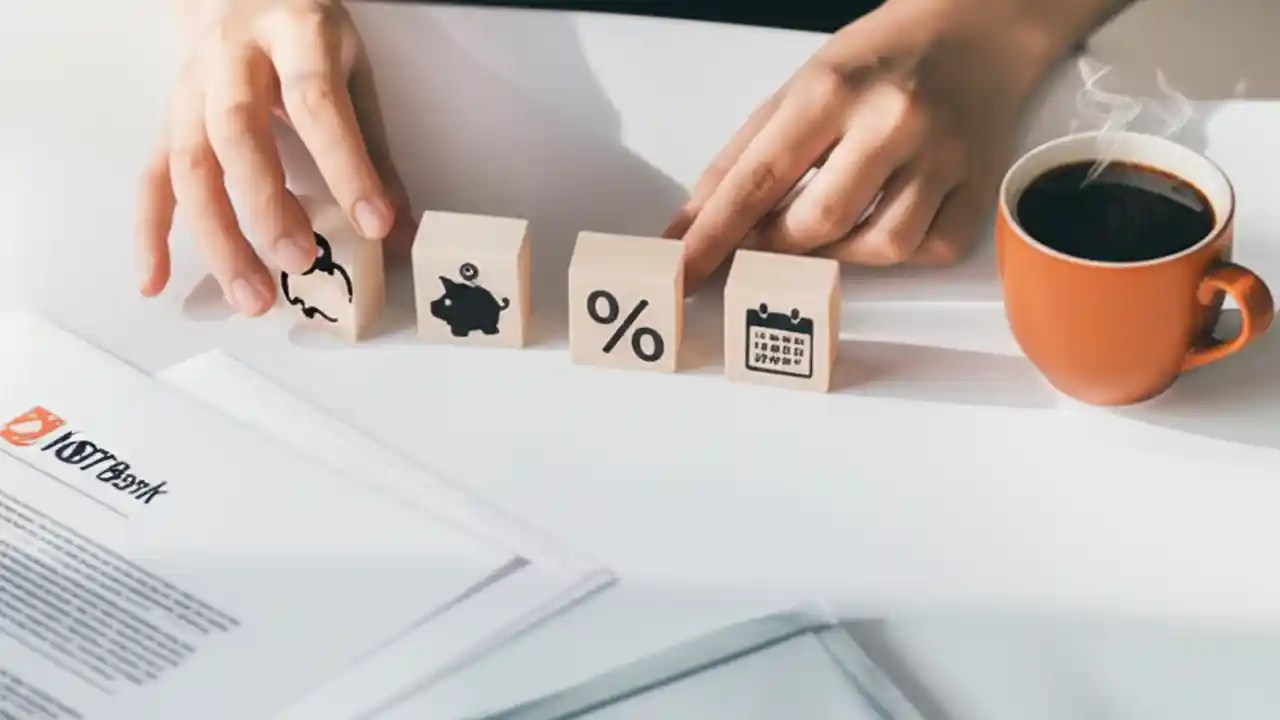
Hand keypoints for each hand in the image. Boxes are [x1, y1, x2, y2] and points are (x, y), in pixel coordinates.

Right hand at [136, 0, 411, 314]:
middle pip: (237, 133)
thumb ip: (374, 151)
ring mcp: (191, 88)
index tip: (375, 224)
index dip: (346, 167)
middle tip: (300, 262)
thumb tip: (401, 234)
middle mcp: (233, 59)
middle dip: (267, 205)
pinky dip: (151, 233)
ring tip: (252, 296)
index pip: (317, 104)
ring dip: (218, 237)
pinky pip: (152, 177)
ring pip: (189, 164)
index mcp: (295, 36)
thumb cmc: (308, 39)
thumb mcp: (353, 74)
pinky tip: (155, 281)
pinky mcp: (167, 118)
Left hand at [668, 0, 1081, 291]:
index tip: (685, 271)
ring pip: (880, 246)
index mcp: (833, 89)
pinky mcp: (981, 183)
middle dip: (777, 247)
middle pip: (819, 221)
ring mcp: (944, 155)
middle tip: (762, 245)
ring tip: (827, 226)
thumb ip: (743, 156)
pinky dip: (899, 251)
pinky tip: (885, 220)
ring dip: (838, 255)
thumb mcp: (799, 86)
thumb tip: (693, 226)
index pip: (760, 177)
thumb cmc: (876, 60)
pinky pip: (931, 249)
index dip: (716, 233)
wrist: (976, 28)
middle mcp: (893, 120)